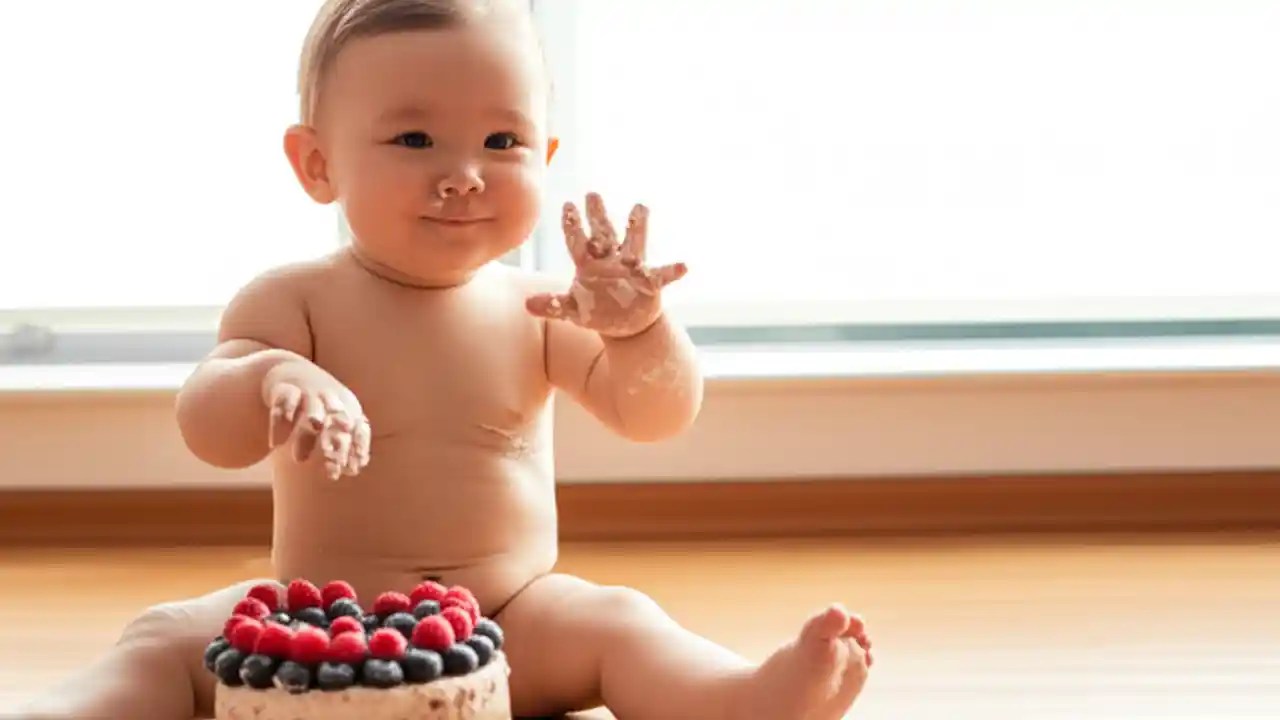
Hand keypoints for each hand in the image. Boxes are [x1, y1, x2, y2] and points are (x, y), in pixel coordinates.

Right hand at [260, 359, 370, 479]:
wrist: (291, 371)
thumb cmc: (320, 405)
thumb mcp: (335, 421)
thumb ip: (345, 444)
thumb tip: (355, 470)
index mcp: (346, 407)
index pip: (355, 429)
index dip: (355, 448)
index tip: (351, 470)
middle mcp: (329, 399)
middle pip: (336, 419)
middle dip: (335, 439)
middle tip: (332, 460)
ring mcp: (306, 393)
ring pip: (312, 407)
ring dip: (315, 418)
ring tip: (313, 433)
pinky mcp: (283, 390)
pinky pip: (282, 405)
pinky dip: (279, 423)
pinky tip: (276, 444)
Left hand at [526, 193, 686, 337]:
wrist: (626, 324)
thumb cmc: (598, 310)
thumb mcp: (573, 310)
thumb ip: (552, 305)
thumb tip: (526, 304)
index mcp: (589, 264)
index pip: (578, 241)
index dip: (572, 224)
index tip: (568, 204)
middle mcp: (611, 260)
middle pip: (604, 233)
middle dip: (598, 215)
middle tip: (592, 193)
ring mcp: (632, 268)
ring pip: (634, 243)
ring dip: (637, 226)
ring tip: (640, 207)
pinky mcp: (650, 283)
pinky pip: (663, 275)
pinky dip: (673, 271)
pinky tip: (683, 266)